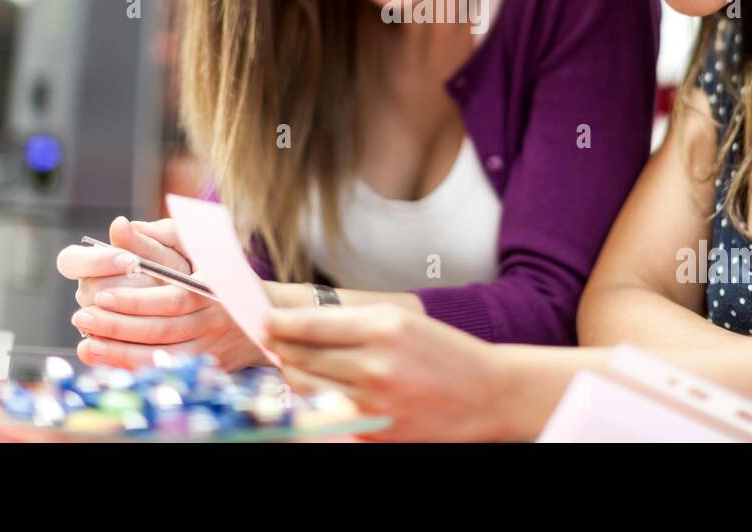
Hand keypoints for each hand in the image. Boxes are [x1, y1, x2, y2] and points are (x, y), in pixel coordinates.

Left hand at [55, 216, 265, 370]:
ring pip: (161, 356)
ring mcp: (210, 348)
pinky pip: (167, 372)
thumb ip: (161, 236)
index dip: (136, 301)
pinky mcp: (205, 367)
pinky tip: (109, 364)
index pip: (171, 298)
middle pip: (161, 329)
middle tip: (81, 318)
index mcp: (213, 288)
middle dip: (118, 327)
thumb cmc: (224, 273)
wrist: (264, 312)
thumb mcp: (200, 247)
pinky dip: (137, 370)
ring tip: (87, 344)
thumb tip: (120, 226)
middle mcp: (213, 320)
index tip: (103, 296)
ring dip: (121, 353)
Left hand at [266, 304, 509, 441]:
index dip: (280, 323)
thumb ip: (352, 324)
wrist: (486, 395)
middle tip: (273, 339)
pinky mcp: (373, 431)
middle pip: (302, 356)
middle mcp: (375, 364)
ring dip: (294, 372)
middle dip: (282, 346)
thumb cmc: (444, 352)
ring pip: (307, 385)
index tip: (265, 320)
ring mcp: (373, 402)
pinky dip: (316, 399)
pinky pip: (325, 412)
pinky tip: (321, 387)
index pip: (310, 325)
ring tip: (294, 362)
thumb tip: (298, 328)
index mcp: (384, 327)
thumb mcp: (402, 320)